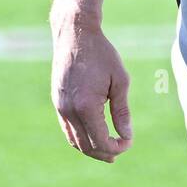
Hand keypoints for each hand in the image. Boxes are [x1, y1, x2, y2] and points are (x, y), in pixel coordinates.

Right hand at [50, 13, 132, 162]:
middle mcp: (69, 110)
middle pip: (86, 146)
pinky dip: (80, 138)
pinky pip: (67, 129)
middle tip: (119, 152)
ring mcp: (60, 107)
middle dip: (104, 152)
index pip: (101, 140)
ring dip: (91, 149)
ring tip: (107, 151)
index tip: (129, 142)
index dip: (116, 147)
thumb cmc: (102, 54)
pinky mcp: (57, 102)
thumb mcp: (120, 80)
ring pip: (74, 140)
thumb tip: (126, 136)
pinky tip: (92, 136)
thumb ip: (122, 111)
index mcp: (86, 106)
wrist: (75, 34)